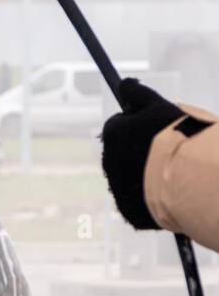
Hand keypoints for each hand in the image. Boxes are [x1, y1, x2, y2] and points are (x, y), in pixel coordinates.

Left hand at [102, 79, 181, 228]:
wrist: (188, 178)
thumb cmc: (178, 136)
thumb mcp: (160, 106)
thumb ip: (138, 93)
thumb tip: (124, 84)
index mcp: (113, 135)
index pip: (117, 124)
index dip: (136, 124)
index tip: (153, 127)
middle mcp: (108, 163)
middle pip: (120, 153)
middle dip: (137, 150)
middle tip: (165, 150)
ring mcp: (118, 190)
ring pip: (128, 178)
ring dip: (142, 174)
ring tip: (170, 171)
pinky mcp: (129, 211)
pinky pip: (136, 201)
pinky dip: (148, 197)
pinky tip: (167, 191)